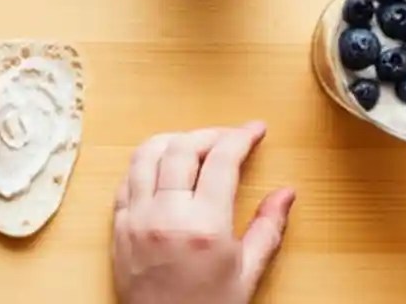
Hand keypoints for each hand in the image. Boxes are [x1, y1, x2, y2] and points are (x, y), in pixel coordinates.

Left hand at [112, 123, 295, 303]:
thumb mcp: (247, 274)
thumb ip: (268, 228)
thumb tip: (287, 194)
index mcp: (204, 227)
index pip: (222, 160)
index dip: (241, 137)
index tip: (255, 130)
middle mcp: (166, 216)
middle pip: (183, 147)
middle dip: (210, 134)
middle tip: (229, 138)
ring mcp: (136, 220)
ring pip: (146, 155)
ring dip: (173, 140)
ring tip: (194, 144)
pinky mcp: (118, 229)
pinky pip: (126, 180)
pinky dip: (145, 164)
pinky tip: (163, 168)